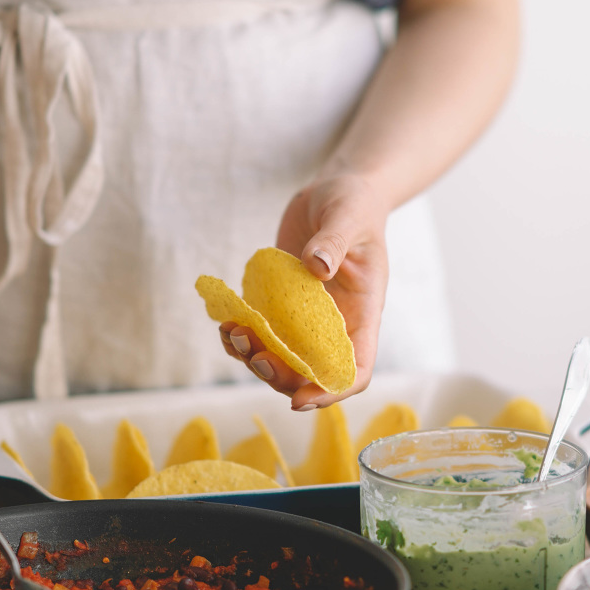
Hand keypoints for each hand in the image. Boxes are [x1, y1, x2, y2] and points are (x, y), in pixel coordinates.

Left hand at [220, 173, 388, 408]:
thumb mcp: (347, 215)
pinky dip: (242, 336)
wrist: (335, 191)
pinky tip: (226, 321)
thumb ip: (333, 242)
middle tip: (255, 355)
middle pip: (311, 373)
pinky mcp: (282, 304)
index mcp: (362, 311)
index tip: (299, 398)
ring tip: (232, 334)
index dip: (330, 391)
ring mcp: (307, 317)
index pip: (355, 369)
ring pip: (282, 358)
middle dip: (280, 375)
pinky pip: (263, 333)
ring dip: (254, 357)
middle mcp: (336, 322)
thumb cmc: (353, 202)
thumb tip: (316, 268)